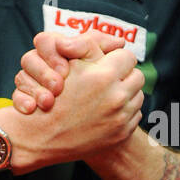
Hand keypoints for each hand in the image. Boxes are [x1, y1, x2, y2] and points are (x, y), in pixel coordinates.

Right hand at [0, 43, 143, 171]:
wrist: (42, 137)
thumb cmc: (50, 95)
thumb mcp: (68, 63)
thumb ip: (91, 44)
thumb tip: (120, 42)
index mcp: (104, 76)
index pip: (127, 56)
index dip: (116, 58)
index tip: (108, 63)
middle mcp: (116, 98)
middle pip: (138, 76)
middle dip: (124, 75)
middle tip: (110, 78)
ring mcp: (121, 118)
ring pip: (138, 96)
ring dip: (126, 93)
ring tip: (107, 95)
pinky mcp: (122, 134)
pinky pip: (134, 115)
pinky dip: (124, 112)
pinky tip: (106, 111)